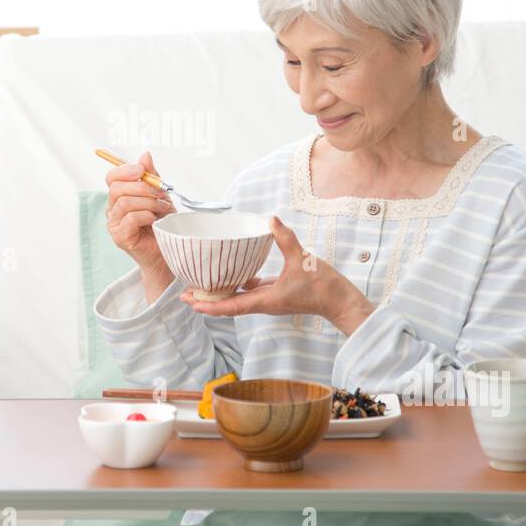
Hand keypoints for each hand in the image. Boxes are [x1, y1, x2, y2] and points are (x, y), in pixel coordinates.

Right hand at [104, 149, 175, 272]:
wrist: (168, 250)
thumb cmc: (162, 223)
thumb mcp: (159, 194)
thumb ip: (151, 176)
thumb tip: (145, 154)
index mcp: (120, 196)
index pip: (112, 177)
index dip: (125, 170)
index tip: (142, 170)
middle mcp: (112, 209)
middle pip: (117, 188)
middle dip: (142, 187)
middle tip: (161, 192)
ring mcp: (114, 224)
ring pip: (125, 202)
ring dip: (148, 202)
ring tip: (162, 208)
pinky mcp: (120, 237)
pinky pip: (131, 218)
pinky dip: (147, 216)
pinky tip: (155, 221)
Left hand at [179, 214, 372, 330]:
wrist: (340, 301)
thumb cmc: (323, 286)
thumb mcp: (303, 259)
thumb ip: (285, 238)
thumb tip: (270, 219)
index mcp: (265, 300)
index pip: (230, 306)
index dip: (209, 306)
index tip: (190, 302)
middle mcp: (263, 303)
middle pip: (227, 305)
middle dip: (206, 301)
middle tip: (184, 293)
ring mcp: (268, 299)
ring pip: (237, 299)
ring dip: (219, 294)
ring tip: (200, 283)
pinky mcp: (275, 293)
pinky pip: (250, 291)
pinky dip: (237, 284)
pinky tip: (231, 271)